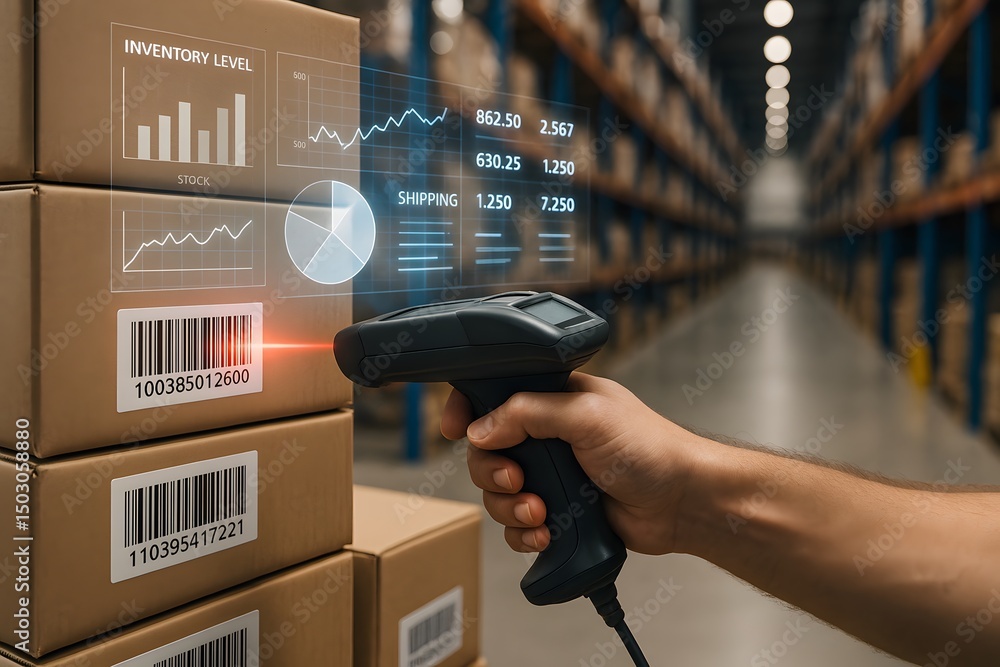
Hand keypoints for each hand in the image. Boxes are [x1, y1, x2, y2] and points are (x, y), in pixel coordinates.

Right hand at [441, 373, 703, 554]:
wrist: (682, 503)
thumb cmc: (651, 448)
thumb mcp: (586, 415)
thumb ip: (528, 412)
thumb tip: (480, 428)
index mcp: (552, 398)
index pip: (493, 393)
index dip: (467, 409)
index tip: (454, 428)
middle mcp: (547, 434)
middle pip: (486, 451)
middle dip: (493, 472)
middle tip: (518, 480)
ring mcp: (551, 474)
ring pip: (497, 493)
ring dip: (510, 508)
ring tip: (541, 513)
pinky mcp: (557, 512)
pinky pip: (517, 526)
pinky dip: (524, 534)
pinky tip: (546, 534)